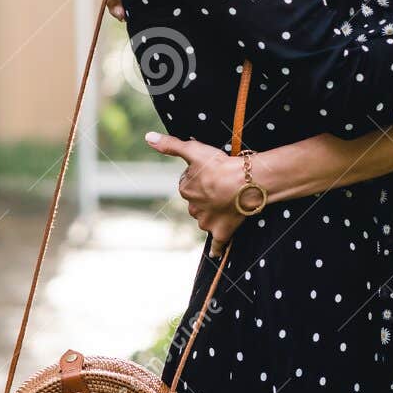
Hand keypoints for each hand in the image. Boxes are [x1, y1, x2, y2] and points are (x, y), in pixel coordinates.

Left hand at [145, 131, 246, 253]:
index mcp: (185, 190)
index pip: (189, 183)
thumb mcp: (194, 150)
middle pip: (197, 201)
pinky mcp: (222, 231)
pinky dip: (216, 249)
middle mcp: (193, 208)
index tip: (212, 171)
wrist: (245, 183)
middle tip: (221, 184)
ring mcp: (207, 222)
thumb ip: (171, 145)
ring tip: (228, 201)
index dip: (201, 176)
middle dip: (206, 195)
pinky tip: (215, 254)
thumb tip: (148, 138)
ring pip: (206, 218)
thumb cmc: (220, 165)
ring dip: (212, 213)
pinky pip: (217, 244)